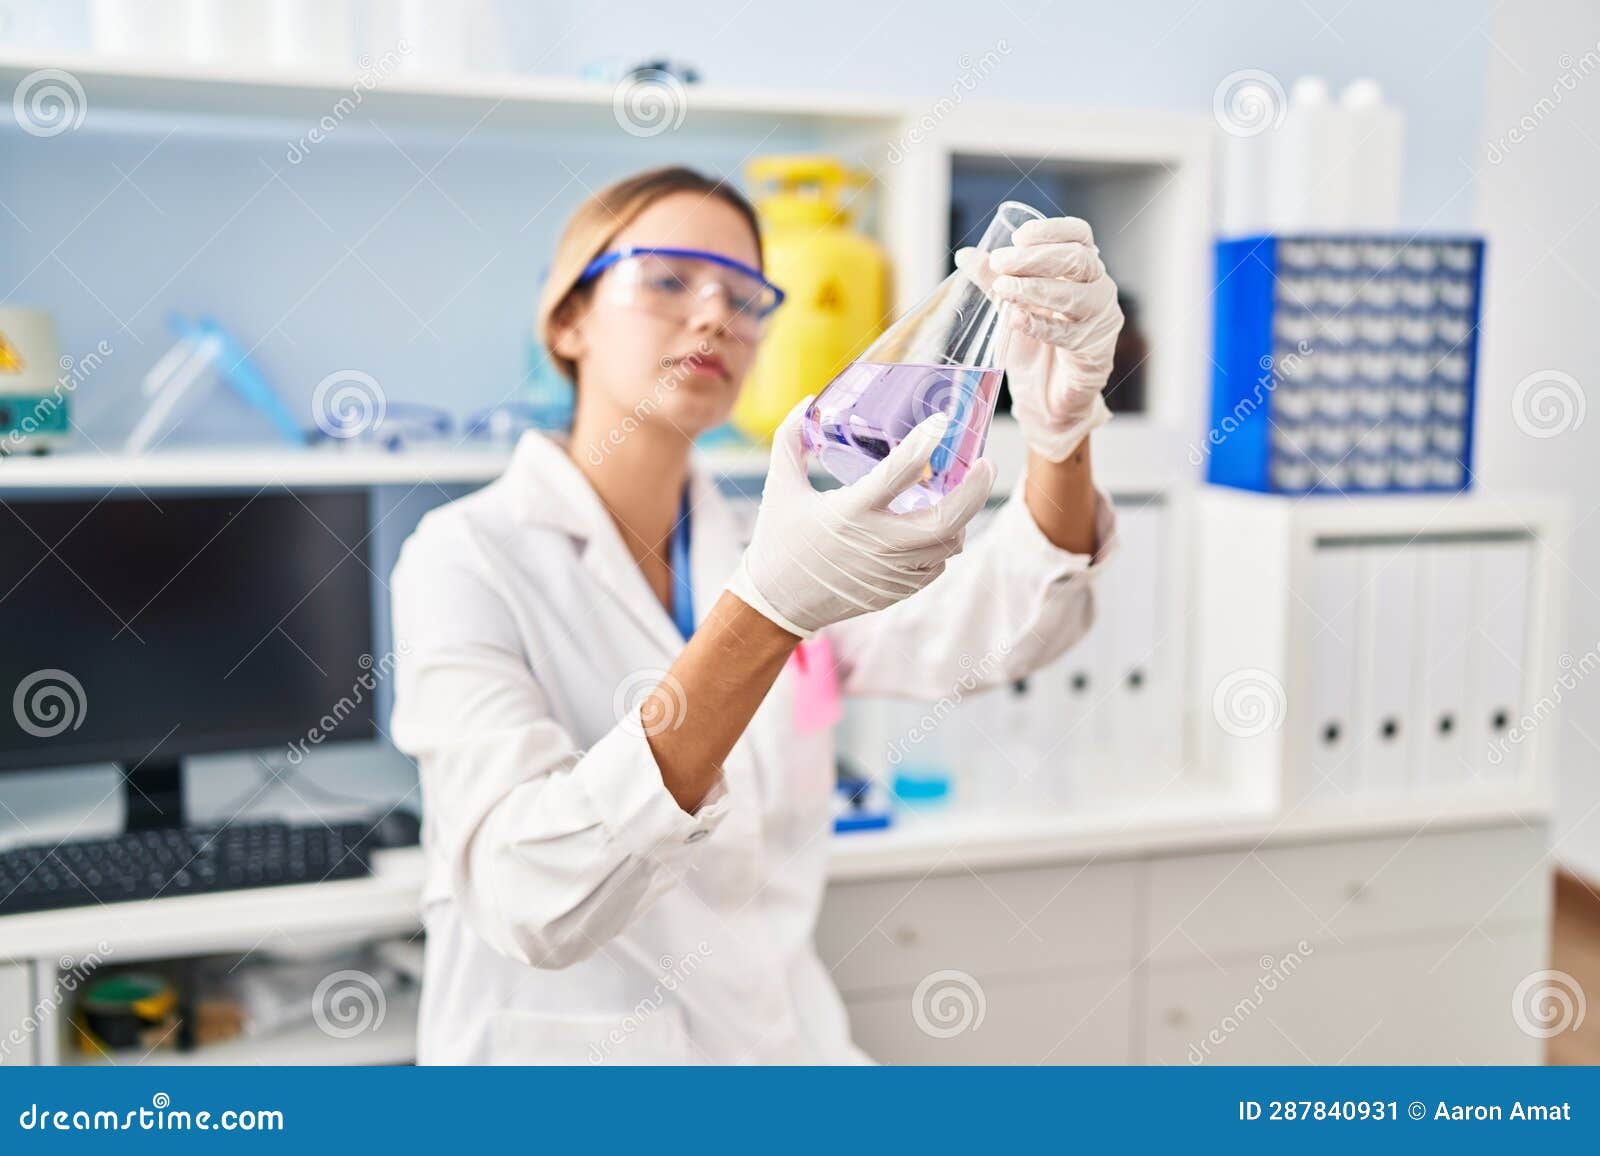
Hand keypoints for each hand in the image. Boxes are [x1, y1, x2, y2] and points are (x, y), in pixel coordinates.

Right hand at [725, 398, 995, 638]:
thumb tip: (809, 400)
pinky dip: (942, 545)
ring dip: (960, 518)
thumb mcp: (780, 485)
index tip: (942, 423)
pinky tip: (936, 528)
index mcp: (850, 512)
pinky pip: (936, 566)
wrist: (777, 604)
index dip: (926, 443)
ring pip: (949, 543)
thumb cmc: (779, 540)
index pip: (900, 471)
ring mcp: (891, 572)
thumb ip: (791, 439)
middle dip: (976, 489)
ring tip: (960, 495)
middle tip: (985, 464)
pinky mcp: (896, 591)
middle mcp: (878, 544)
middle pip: (948, 518)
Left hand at [956, 216, 1122, 461]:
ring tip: (1003, 289)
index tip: (1019, 236)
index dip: (1053, 230)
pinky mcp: (1097, 352)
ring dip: (1035, 290)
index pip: (1080, 236)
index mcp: (1081, 270)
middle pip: (1077, 261)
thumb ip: (993, 280)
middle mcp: (1098, 288)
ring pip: (1075, 297)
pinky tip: (1016, 320)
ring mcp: (1102, 320)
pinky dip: (1040, 326)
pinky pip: (1069, 336)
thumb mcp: (1011, 306)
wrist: (1047, 396)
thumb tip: (965, 255)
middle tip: (1000, 262)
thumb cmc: (1034, 345)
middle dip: (1035, 259)